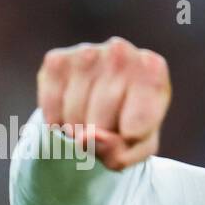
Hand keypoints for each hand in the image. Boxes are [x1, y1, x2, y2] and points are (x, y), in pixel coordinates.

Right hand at [36, 37, 170, 170]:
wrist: (107, 97)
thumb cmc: (133, 122)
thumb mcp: (140, 145)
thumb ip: (123, 152)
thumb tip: (87, 136)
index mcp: (153, 69)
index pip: (136, 126)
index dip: (127, 141)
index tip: (131, 132)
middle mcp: (121, 52)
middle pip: (101, 123)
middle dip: (100, 138)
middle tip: (108, 127)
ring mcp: (87, 52)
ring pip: (74, 116)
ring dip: (77, 132)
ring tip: (90, 120)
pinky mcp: (57, 60)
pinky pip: (51, 106)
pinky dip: (57, 122)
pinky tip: (70, 113)